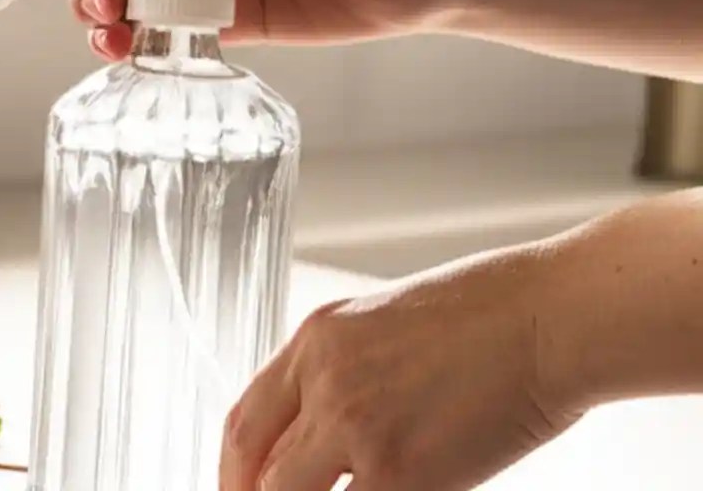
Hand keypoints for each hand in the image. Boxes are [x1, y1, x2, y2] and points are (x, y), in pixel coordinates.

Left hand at [222, 246, 582, 490]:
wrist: (551, 316)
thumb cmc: (491, 313)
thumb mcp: (386, 323)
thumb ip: (344, 373)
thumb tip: (325, 430)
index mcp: (315, 339)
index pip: (243, 422)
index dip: (233, 472)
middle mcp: (324, 380)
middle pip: (258, 468)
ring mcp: (358, 426)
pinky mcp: (403, 469)